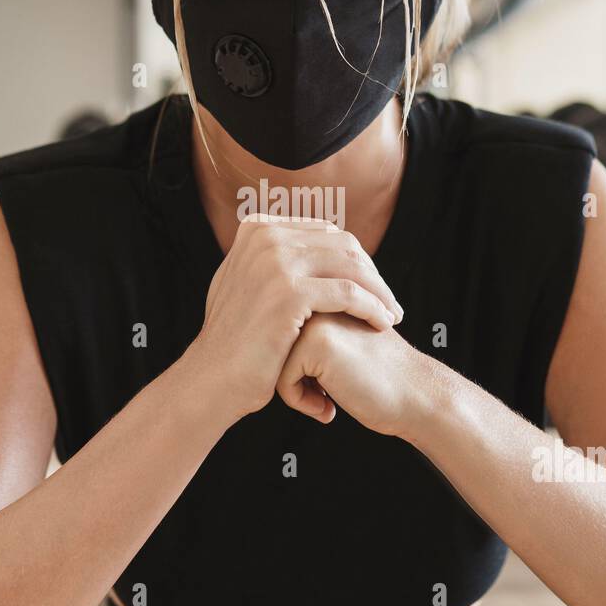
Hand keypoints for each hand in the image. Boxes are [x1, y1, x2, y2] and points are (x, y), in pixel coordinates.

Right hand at [194, 215, 403, 419]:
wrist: (213, 376)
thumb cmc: (234, 339)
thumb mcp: (245, 281)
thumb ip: (269, 257)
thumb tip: (302, 241)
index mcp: (258, 228)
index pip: (327, 233)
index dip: (356, 260)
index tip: (371, 286)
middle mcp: (265, 236)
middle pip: (343, 245)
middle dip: (372, 273)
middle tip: (389, 301)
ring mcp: (275, 261)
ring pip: (351, 267)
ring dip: (379, 291)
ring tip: (392, 314)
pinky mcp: (289, 291)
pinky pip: (348, 294)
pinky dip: (372, 307)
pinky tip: (382, 324)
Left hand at [275, 312, 419, 434]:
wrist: (419, 396)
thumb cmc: (380, 378)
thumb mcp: (341, 341)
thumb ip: (308, 332)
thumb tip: (265, 347)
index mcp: (323, 293)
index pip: (278, 334)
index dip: (297, 367)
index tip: (325, 382)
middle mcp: (319, 299)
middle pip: (273, 345)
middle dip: (293, 376)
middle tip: (326, 392)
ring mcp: (318, 316)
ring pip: (273, 360)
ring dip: (296, 389)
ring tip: (327, 397)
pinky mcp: (317, 342)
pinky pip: (281, 379)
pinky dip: (300, 401)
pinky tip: (329, 407)